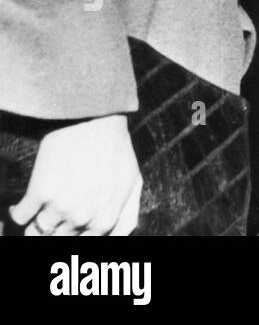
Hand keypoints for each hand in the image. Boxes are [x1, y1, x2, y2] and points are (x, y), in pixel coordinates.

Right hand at [10, 115, 142, 235]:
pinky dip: (20, 211)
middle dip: (59, 228)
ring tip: (47, 202)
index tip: (71, 229)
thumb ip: (126, 216)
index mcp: (107, 219)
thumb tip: (113, 239)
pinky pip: (21, 216)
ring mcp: (60, 207)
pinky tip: (28, 200)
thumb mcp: (133, 183)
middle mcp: (83, 218)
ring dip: (40, 221)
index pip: (87, 245)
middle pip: (61, 239)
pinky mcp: (39, 192)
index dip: (78, 236)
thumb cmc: (115, 149)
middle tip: (60, 210)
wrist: (94, 119)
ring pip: (39, 231)